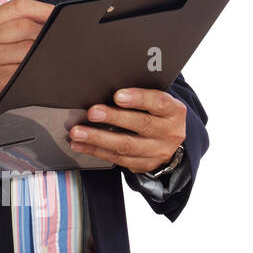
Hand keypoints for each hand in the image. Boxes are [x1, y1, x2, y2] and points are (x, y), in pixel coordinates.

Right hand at [0, 0, 53, 131]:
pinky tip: (42, 76)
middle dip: (49, 34)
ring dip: (46, 56)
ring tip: (53, 62)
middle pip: (27, 26)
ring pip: (29, 49)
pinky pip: (25, 71)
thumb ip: (9, 31)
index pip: (18, 7)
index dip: (43, 9)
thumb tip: (46, 24)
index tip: (59, 15)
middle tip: (61, 43)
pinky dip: (38, 73)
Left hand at [68, 88, 186, 172]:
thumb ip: (138, 95)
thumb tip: (104, 88)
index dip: (138, 98)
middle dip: (113, 118)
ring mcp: (158, 151)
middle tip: (92, 113)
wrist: (169, 139)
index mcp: (174, 111)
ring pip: (126, 146)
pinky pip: (118, 159)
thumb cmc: (155, 112)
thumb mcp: (155, 101)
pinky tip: (80, 144)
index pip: (159, 103)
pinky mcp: (145, 164)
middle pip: (140, 124)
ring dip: (98, 138)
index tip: (118, 95)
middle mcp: (169, 132)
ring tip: (78, 132)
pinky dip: (96, 151)